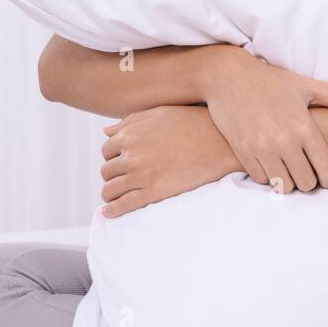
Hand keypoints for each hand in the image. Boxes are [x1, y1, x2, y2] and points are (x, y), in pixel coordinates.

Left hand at [99, 105, 235, 217]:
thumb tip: (106, 131)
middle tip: (122, 179)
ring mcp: (141, 176)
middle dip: (112, 175)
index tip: (121, 161)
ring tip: (115, 196)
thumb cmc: (192, 123)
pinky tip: (109, 213)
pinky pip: (124, 205)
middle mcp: (131, 155)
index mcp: (130, 134)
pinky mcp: (154, 192)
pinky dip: (113, 211)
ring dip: (110, 194)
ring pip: (110, 190)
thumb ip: (130, 122)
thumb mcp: (160, 113)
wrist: (221, 142)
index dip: (113, 156)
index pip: (107, 150)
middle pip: (107, 171)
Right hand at [199, 46, 327, 193]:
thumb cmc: (272, 81)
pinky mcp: (242, 152)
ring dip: (288, 180)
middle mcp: (284, 140)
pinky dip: (268, 175)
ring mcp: (261, 148)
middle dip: (309, 180)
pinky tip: (270, 161)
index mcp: (304, 126)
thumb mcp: (307, 86)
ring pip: (284, 186)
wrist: (228, 76)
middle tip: (306, 168)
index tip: (324, 170)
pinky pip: (262, 180)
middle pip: (307, 184)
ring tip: (288, 166)